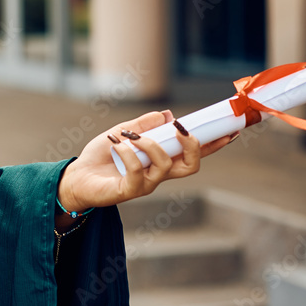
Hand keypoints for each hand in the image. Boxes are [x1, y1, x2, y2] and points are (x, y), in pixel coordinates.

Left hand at [57, 110, 232, 211]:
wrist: (75, 177)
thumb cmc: (100, 157)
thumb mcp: (122, 133)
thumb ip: (143, 125)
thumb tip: (167, 114)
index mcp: (160, 159)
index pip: (193, 153)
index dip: (213, 144)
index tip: (230, 129)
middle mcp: (157, 174)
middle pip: (191, 166)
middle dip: (194, 146)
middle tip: (181, 129)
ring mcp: (145, 184)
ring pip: (166, 167)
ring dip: (152, 145)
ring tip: (132, 136)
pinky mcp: (129, 191)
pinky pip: (138, 172)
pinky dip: (129, 153)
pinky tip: (116, 144)